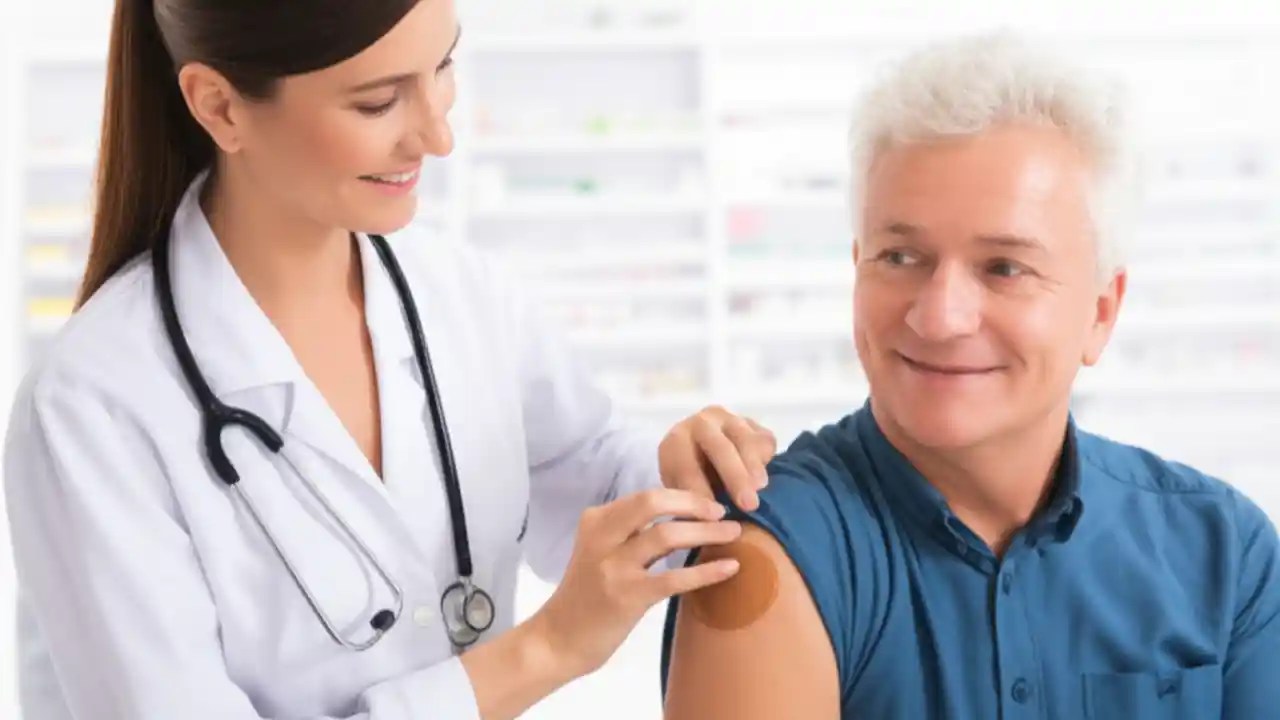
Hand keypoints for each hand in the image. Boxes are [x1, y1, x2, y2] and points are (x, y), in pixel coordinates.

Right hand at [529, 488, 741, 677]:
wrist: (559, 639)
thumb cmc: (586, 596)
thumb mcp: (601, 552)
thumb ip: (632, 533)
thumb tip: (684, 518)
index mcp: (596, 521)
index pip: (645, 496)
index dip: (683, 494)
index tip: (709, 499)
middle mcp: (602, 537)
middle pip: (653, 502)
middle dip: (693, 502)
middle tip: (721, 510)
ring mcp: (613, 567)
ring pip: (666, 535)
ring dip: (706, 532)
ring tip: (733, 534)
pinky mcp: (626, 597)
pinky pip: (674, 577)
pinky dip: (707, 571)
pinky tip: (730, 568)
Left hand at [659, 406, 777, 511]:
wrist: (706, 454)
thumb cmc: (691, 480)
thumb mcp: (682, 491)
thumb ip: (690, 503)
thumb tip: (704, 525)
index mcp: (675, 442)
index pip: (685, 465)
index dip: (699, 490)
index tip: (714, 515)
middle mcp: (700, 424)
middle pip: (719, 447)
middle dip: (735, 476)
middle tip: (749, 505)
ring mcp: (728, 419)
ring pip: (744, 439)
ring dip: (754, 466)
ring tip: (760, 488)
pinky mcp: (753, 423)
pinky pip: (763, 438)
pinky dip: (766, 457)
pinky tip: (765, 475)